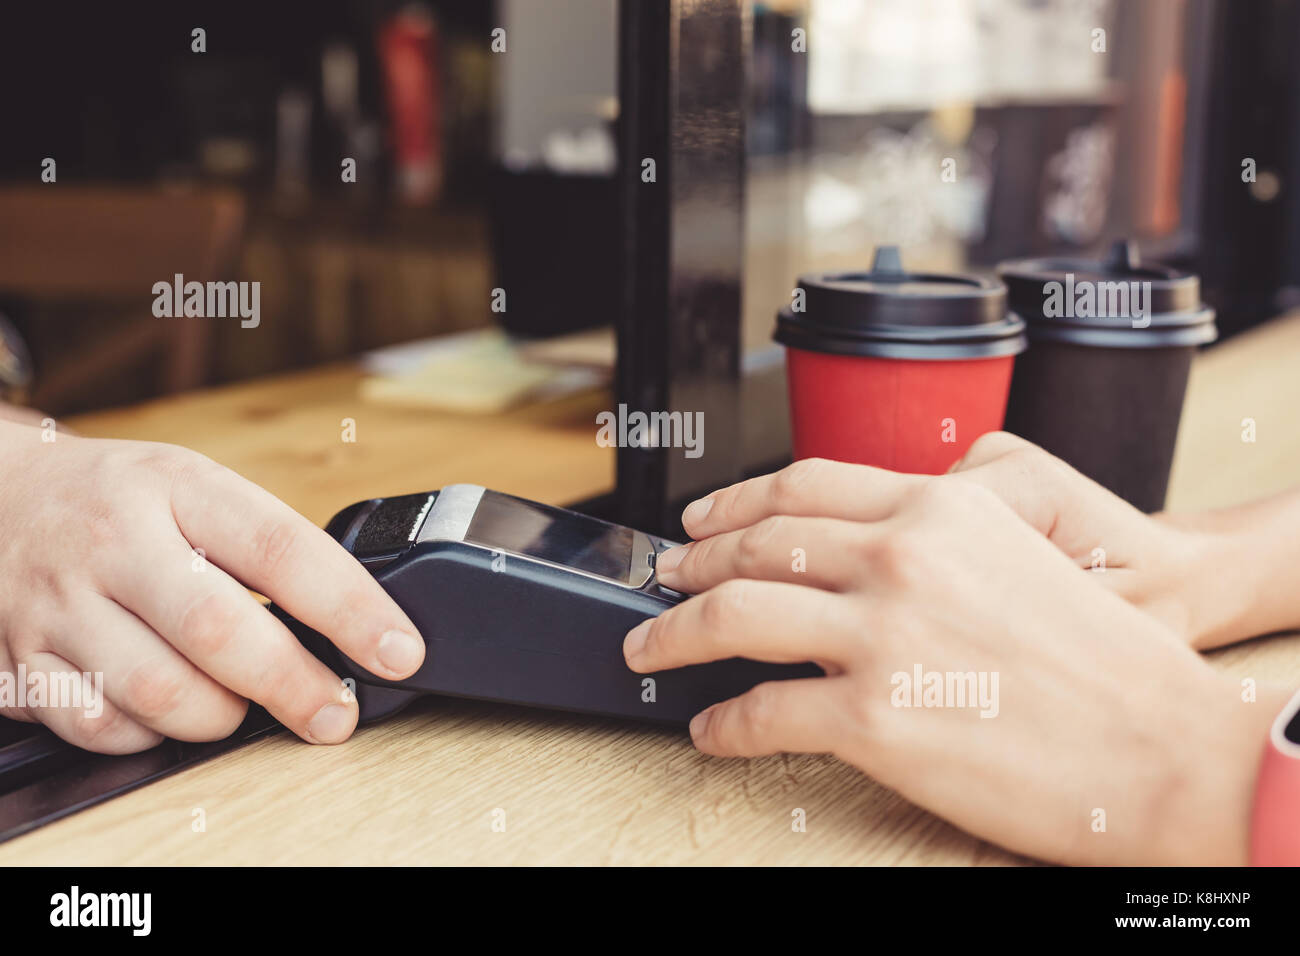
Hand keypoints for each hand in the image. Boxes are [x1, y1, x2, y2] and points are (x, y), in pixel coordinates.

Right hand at [0, 421, 424, 752]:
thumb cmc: (120, 499)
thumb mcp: (194, 486)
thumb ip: (263, 546)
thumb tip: (358, 623)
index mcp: (177, 486)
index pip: (281, 549)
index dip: (351, 609)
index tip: (400, 651)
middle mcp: (114, 541)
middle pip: (220, 632)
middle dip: (296, 685)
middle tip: (337, 712)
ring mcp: (61, 604)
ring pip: (162, 693)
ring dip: (222, 716)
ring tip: (243, 703)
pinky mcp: (22, 662)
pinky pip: (103, 727)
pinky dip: (152, 734)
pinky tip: (169, 710)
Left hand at [623, 459, 1286, 864]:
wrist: (1168, 746)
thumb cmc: (1110, 659)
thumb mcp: (1022, 551)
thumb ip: (938, 534)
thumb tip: (865, 544)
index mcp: (938, 510)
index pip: (803, 486)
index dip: (735, 501)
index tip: (702, 519)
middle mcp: (900, 557)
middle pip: (757, 544)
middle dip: (693, 562)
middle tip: (665, 577)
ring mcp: (880, 637)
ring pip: (737, 616)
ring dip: (677, 632)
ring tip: (651, 646)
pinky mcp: (872, 720)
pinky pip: (763, 715)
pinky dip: (723, 725)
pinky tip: (712, 732)